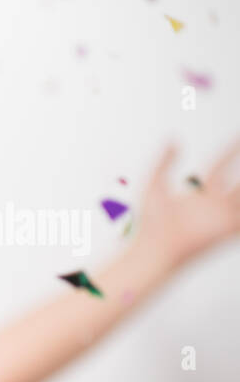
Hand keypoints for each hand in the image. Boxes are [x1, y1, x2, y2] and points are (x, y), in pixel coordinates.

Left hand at [132, 139, 239, 272]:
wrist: (153, 248)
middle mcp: (215, 204)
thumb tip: (173, 139)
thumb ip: (163, 162)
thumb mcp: (154, 185)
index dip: (231, 149)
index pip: (220, 164)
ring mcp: (223, 215)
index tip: (238, 134)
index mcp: (200, 194)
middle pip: (239, 182)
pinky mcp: (229, 228)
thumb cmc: (151, 225)